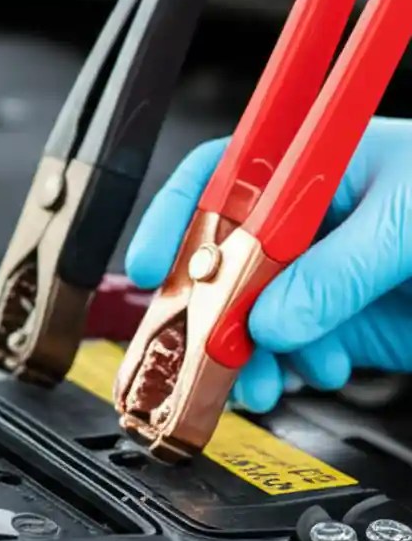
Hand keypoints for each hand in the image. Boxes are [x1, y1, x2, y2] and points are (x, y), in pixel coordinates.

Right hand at [126, 117, 411, 413]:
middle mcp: (311, 219)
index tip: (154, 270)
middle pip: (224, 261)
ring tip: (264, 377)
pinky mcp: (345, 324)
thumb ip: (339, 273)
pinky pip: (293, 351)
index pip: (219, 178)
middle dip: (210, 310)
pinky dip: (295, 370)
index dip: (175, 221)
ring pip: (252, 318)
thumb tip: (275, 320)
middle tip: (204, 347)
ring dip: (251, 356)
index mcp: (315, 163)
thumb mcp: (408, 225)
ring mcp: (324, 275)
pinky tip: (321, 367)